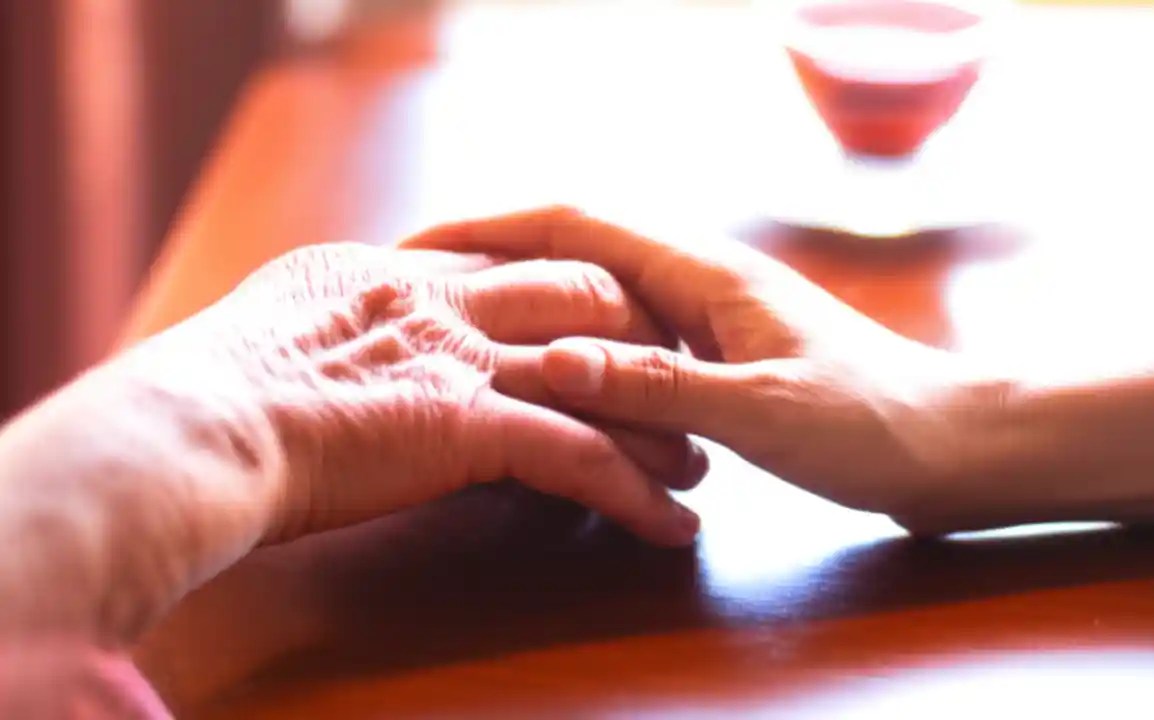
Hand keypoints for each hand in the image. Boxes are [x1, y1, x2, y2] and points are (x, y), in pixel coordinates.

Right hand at [124, 242, 703, 546]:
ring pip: (602, 379)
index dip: (581, 285)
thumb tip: (358, 310)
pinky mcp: (471, 425)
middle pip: (589, 294)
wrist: (195, 427)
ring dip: (660, 427)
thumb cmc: (216, 386)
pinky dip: (635, 496)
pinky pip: (582, 460)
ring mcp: (466, 360)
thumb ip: (347, 307)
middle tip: (677, 382)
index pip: (524, 258)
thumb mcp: (289, 316)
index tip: (618, 318)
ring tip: (698, 467)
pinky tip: (669, 525)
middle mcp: (450, 302)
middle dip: (645, 339)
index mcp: (407, 272)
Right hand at [408, 207, 1002, 528]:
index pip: (575, 223)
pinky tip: (566, 387)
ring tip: (474, 335)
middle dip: (500, 260)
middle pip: (579, 250)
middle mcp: (703, 280)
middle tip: (424, 294)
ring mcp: (715, 316)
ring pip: (605, 297)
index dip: (491, 226)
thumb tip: (549, 357)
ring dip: (541, 305)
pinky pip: (637, 340)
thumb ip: (656, 385)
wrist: (955, 447)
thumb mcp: (759, 411)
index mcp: (703, 272)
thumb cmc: (873, 424)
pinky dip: (589, 352)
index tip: (417, 245)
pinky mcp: (728, 357)